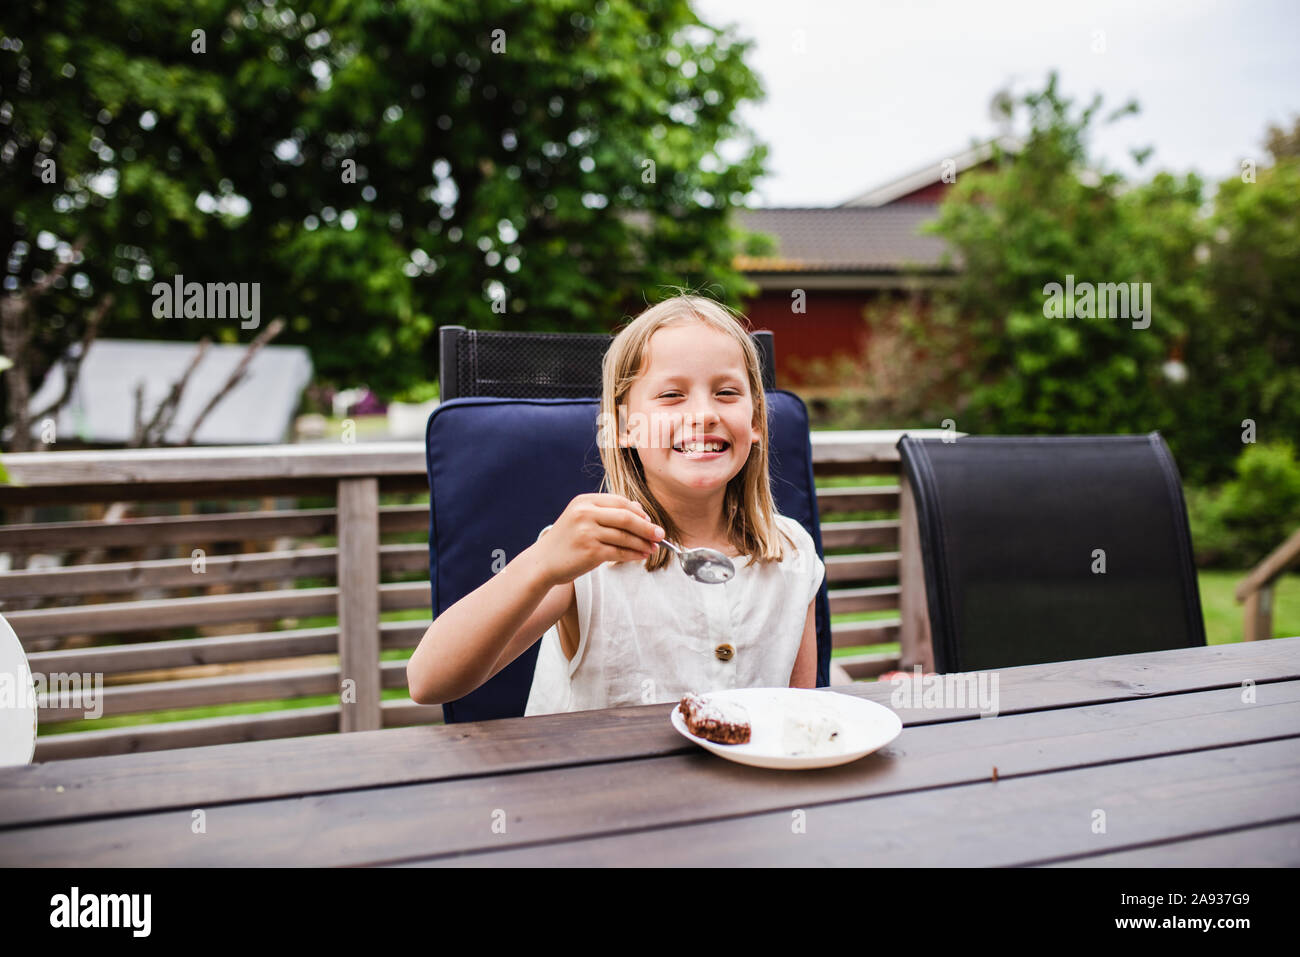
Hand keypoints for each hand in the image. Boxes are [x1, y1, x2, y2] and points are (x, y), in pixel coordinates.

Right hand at [535, 493, 663, 586]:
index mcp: (585, 501)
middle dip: (647, 527)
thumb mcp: (582, 519)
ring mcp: (587, 532)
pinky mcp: (590, 551)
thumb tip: (640, 511)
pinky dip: (633, 555)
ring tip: (652, 549)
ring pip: (625, 536)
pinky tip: (641, 556)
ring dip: (642, 543)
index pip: (620, 502)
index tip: (650, 521)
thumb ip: (608, 513)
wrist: (542, 562)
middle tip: (660, 534)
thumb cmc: (567, 541)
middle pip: (626, 517)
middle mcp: (585, 513)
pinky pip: (619, 552)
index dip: (639, 512)